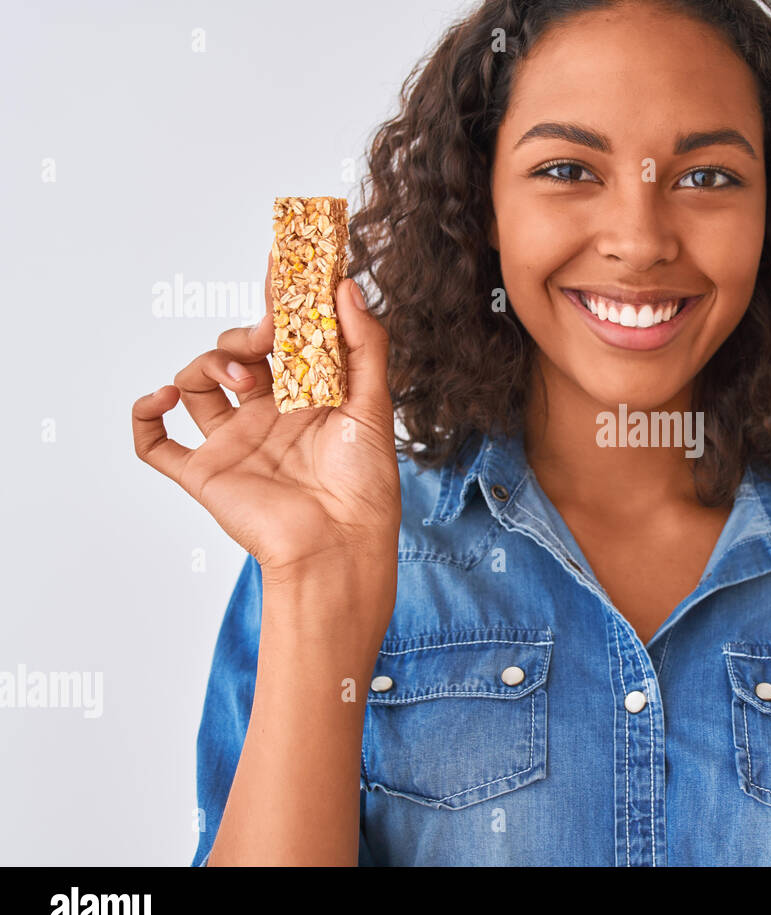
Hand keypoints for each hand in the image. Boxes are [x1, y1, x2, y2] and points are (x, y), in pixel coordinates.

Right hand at [131, 252, 400, 586]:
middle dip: (243, 335)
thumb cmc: (365, 486)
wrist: (339, 547)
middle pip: (235, 354)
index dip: (279, 298)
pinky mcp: (205, 473)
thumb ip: (365, 343)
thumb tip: (345, 286)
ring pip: (195, 383)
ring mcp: (233, 442)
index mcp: (308, 398)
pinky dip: (145, 414)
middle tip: (264, 337)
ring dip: (206, 364)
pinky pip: (154, 441)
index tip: (280, 261)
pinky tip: (163, 398)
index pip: (284, 337)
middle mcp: (267, 415)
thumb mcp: (375, 405)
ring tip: (239, 377)